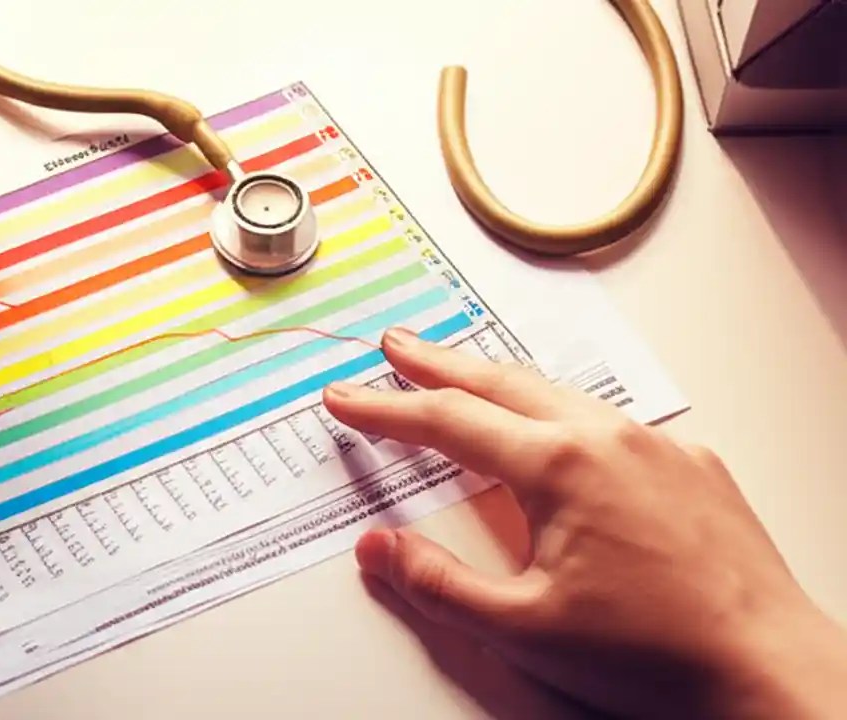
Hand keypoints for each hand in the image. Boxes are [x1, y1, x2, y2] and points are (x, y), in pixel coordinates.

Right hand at [323, 328, 846, 718]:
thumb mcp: (522, 629)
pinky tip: (560, 428)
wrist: (770, 672)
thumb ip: (438, 584)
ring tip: (465, 375)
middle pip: (501, 382)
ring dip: (500, 382)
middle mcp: (609, 439)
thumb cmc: (658, 655)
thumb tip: (379, 548)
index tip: (347, 398)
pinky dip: (565, 412)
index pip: (448, 422)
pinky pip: (612, 420)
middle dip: (438, 363)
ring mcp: (657, 447)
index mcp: (560, 467)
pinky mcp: (693, 467)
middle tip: (396, 347)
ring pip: (559, 394)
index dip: (386, 409)